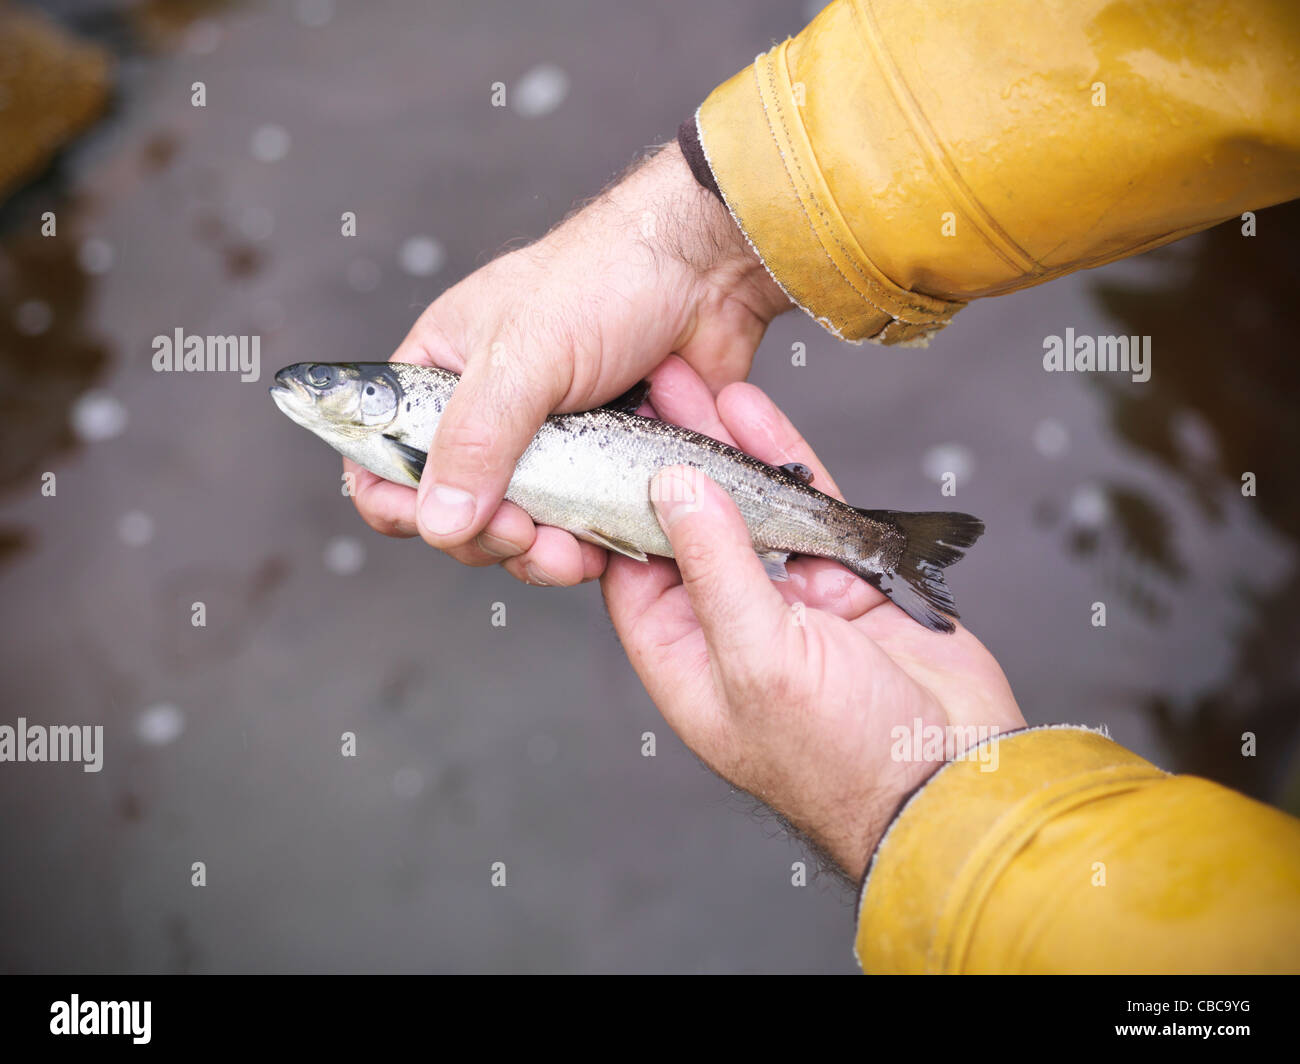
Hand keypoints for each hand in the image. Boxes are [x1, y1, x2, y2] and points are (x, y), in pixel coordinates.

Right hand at [350, 142, 788, 586]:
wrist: (708, 272)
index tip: (436, 526)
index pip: (384, 456)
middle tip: (521, 534)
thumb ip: (476, 439)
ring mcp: (547, 448)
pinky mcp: (600, 470)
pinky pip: (578, 532)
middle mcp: (487, 418)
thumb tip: (438, 521)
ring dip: (537, 556)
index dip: (397, 500)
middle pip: (454, 512)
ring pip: (518, 534)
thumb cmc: (606, 279)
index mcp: (441, 376)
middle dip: (484, 538)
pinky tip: (603, 547)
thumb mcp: (525, 354)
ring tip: (568, 551)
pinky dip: (585, 549)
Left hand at [601, 358, 1024, 880]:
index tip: (607, 443)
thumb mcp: (760, 661)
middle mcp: (729, 624)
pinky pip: (806, 506)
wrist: (953, 777)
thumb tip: (674, 490)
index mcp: (686, 658)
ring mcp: (788, 598)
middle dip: (671, 459)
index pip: (632, 570)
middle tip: (650, 389)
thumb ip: (716, 569)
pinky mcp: (842, 579)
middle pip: (689, 528)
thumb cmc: (843, 755)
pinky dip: (784, 458)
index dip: (619, 506)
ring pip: (748, 507)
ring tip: (693, 380)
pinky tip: (753, 411)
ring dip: (724, 448)